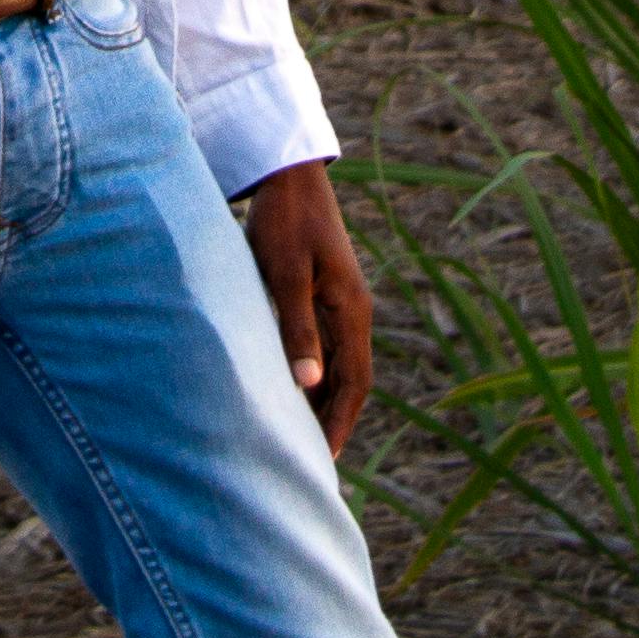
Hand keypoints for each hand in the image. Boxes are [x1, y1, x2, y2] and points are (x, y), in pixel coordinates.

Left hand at [236, 159, 373, 455]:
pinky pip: (326, 347)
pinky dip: (314, 375)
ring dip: (324, 400)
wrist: (289, 177)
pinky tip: (292, 389)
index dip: (340, 422)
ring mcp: (341, 303)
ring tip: (300, 436)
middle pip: (351, 380)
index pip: (354, 383)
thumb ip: (296, 329)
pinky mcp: (324, 294)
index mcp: (351, 311)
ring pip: (339, 366)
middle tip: (311, 461)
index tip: (323, 458)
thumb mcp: (285, 276)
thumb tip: (309, 385)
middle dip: (334, 420)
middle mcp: (353, 312)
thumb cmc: (284, 223)